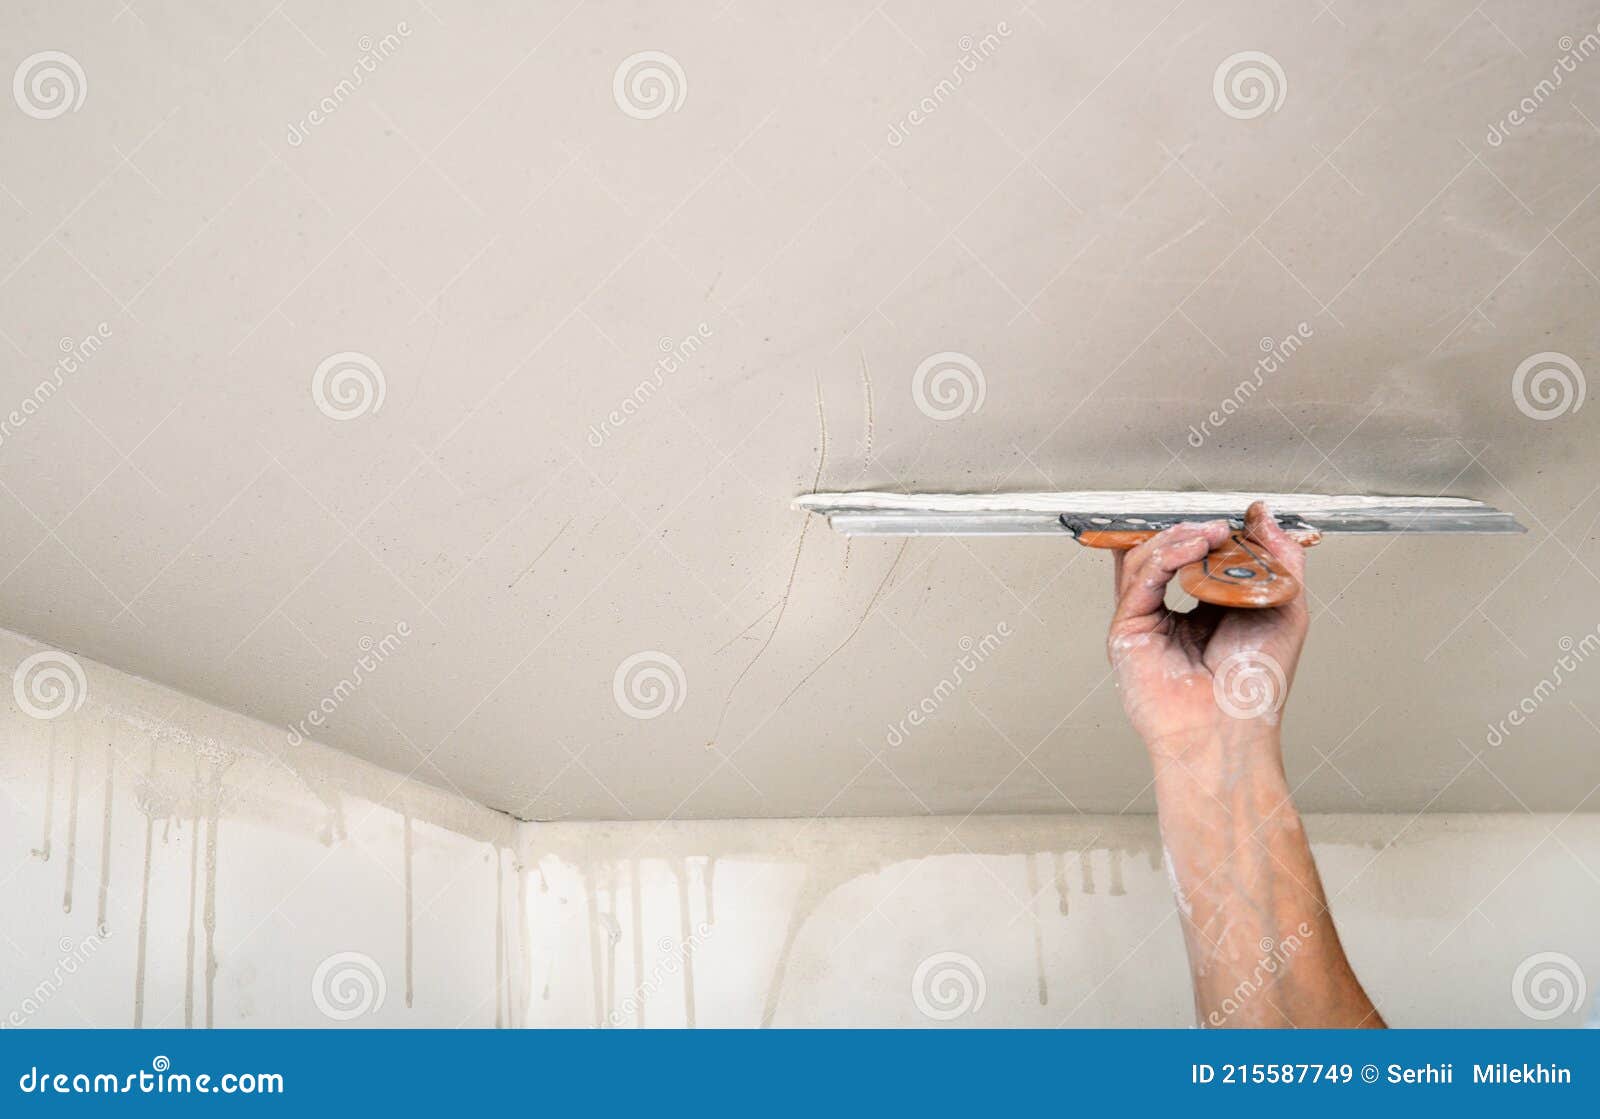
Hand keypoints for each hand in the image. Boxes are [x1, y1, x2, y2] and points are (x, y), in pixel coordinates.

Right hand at [1106, 501, 1309, 759]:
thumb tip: (1265, 516)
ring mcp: (1147, 621)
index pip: (1200, 557)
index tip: (1233, 521)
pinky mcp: (1127, 629)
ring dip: (1178, 538)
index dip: (1212, 534)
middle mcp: (1174, 614)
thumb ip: (1281, 558)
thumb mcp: (1287, 607)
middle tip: (1218, 527)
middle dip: (1191, 531)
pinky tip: (1189, 549)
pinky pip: (1138, 580)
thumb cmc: (1257, 685)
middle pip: (1167, 554)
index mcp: (1208, 611)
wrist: (1231, 726)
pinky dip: (1163, 557)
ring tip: (1209, 535)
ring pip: (1147, 560)